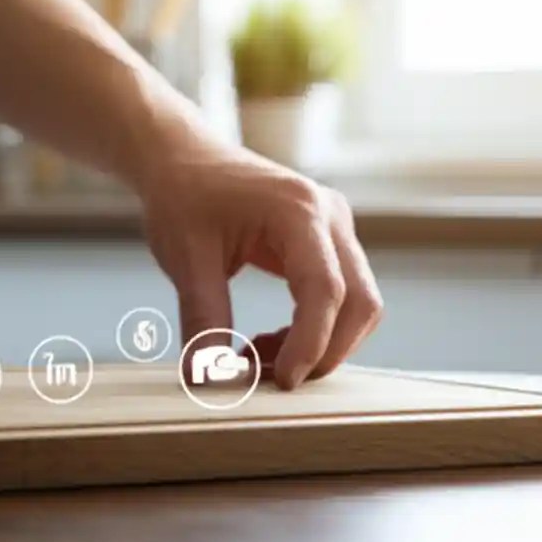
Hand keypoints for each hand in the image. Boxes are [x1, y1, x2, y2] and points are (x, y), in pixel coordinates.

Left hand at [138, 136, 383, 390]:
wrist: (182, 159)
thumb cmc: (183, 196)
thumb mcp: (185, 258)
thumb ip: (202, 318)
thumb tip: (207, 377)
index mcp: (297, 211)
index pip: (325, 289)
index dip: (311, 343)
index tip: (282, 382)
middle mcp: (329, 216)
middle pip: (360, 301)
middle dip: (326, 351)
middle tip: (273, 380)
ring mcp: (334, 227)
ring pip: (358, 303)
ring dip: (320, 343)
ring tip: (258, 358)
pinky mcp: (327, 242)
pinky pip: (341, 296)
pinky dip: (313, 329)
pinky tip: (269, 341)